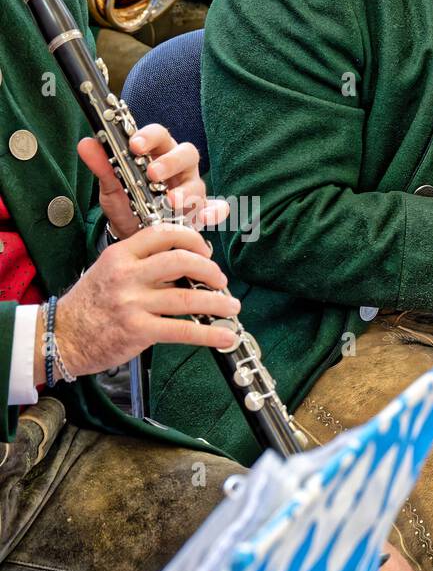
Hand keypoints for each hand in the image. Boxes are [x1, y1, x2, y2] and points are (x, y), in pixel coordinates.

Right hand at [40, 224, 239, 382]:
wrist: (61, 336)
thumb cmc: (92, 304)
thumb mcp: (111, 271)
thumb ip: (144, 264)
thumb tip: (188, 264)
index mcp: (121, 254)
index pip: (163, 234)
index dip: (192, 240)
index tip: (207, 252)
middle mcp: (127, 275)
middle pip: (182, 261)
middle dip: (211, 270)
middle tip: (221, 280)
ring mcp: (132, 302)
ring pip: (188, 297)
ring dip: (218, 302)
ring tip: (232, 307)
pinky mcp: (138, 330)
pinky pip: (182, 329)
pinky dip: (209, 333)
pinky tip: (225, 336)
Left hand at [78, 123, 229, 238]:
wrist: (135, 235)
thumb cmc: (127, 204)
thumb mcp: (111, 187)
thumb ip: (102, 166)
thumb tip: (86, 143)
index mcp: (158, 154)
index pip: (160, 135)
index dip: (150, 137)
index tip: (134, 146)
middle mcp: (180, 168)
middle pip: (186, 154)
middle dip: (171, 163)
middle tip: (153, 174)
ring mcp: (194, 189)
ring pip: (198, 183)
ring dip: (186, 191)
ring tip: (171, 202)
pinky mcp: (203, 210)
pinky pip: (216, 209)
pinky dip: (214, 212)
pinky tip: (203, 218)